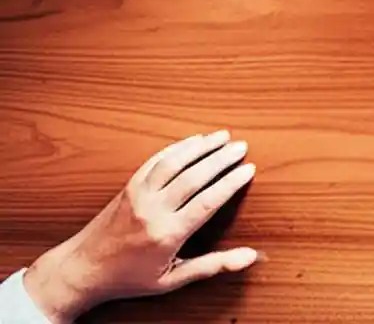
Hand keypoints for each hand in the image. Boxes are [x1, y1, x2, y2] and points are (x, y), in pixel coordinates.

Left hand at [23, 131, 257, 322]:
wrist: (83, 269)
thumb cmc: (128, 277)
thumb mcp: (173, 279)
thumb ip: (212, 265)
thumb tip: (249, 257)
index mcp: (167, 234)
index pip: (208, 201)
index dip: (231, 182)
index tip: (248, 170)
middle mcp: (153, 210)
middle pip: (194, 176)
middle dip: (221, 158)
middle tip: (241, 147)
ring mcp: (139, 195)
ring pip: (174, 162)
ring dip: (200, 147)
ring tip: (222, 136)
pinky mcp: (129, 187)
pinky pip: (155, 161)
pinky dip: (176, 148)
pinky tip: (192, 141)